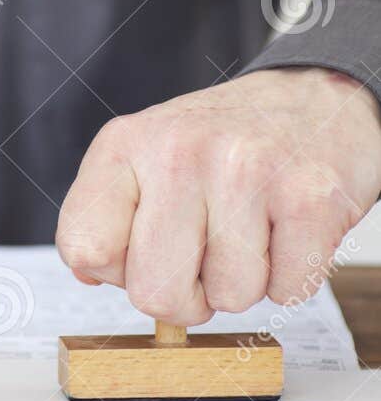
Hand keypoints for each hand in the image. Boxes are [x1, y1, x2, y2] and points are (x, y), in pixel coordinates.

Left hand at [56, 68, 380, 324]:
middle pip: (154, 293)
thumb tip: (87, 271)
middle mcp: (178, 152)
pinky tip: (287, 228)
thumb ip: (109, 213)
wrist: (316, 101)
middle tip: (209, 252)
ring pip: (228, 299)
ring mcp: (244, 172)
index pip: (83, 248)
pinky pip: (286, 292)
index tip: (145, 249)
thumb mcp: (148, 154)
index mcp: (125, 144)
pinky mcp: (308, 198)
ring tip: (253, 227)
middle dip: (188, 295)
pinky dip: (291, 275)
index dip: (119, 271)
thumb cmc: (227, 142)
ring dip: (245, 281)